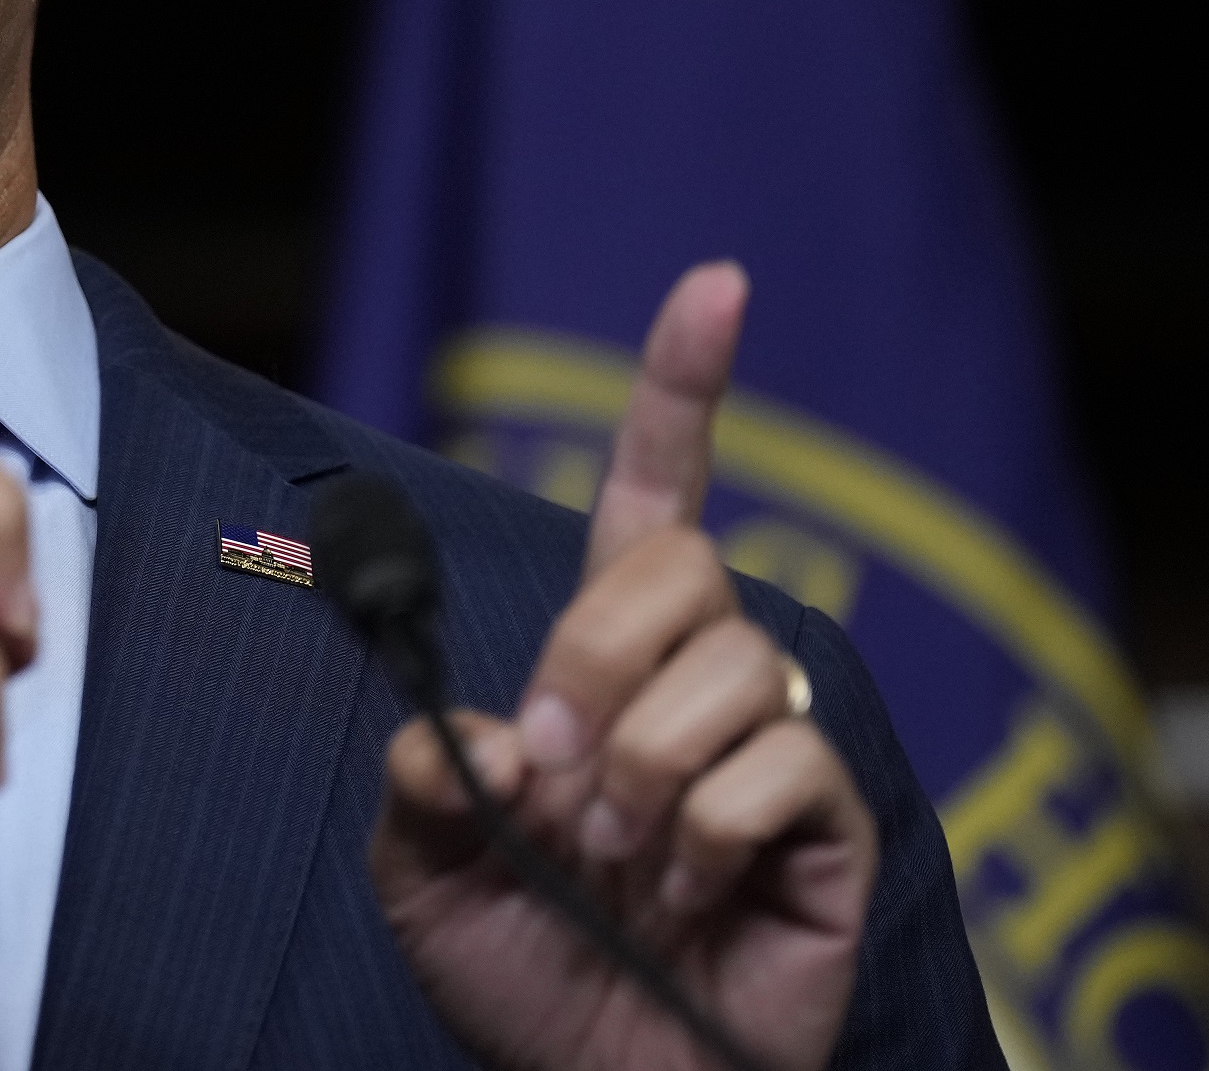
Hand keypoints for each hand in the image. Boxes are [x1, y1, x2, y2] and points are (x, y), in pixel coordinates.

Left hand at [370, 264, 877, 1070]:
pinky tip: (687, 891)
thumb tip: (494, 730)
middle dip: (588, 666)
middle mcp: (700, 674)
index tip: (717, 285)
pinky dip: (702, 836)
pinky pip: (772, 769)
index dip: (683, 389)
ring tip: (619, 861)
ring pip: (721, 674)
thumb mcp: (421, 862)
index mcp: (604, 654)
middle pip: (673, 570)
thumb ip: (426, 777)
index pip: (655, 494)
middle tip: (554, 782)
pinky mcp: (831, 822)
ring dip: (638, 777)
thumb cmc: (516, 966)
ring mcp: (772, 741)